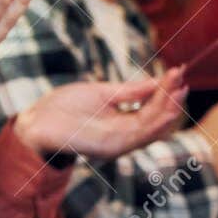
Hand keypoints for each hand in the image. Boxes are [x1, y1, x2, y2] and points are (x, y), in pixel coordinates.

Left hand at [14, 70, 185, 158]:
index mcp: (123, 122)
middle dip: (171, 97)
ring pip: (154, 127)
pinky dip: (158, 124)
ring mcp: (120, 142)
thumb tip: (157, 81)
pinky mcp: (112, 146)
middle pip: (157, 117)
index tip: (177, 71)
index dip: (166, 90)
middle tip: (181, 76)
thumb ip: (131, 90)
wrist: (36, 121)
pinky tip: (168, 111)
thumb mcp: (104, 92)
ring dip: (169, 109)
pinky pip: (141, 136)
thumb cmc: (63, 107)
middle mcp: (125, 134)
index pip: (152, 107)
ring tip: (180, 88)